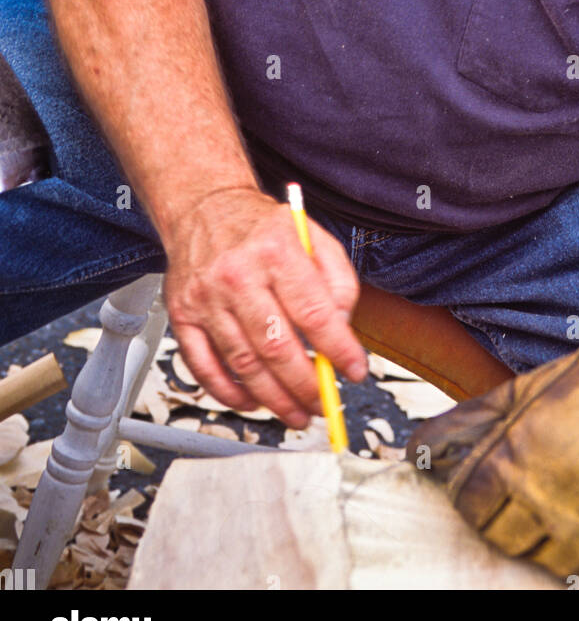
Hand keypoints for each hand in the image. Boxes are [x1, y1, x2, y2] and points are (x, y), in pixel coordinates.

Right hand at [163, 185, 367, 426]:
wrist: (204, 208)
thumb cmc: (261, 227)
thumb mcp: (312, 236)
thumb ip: (337, 279)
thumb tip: (343, 328)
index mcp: (276, 251)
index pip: (314, 313)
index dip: (339, 350)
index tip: (354, 370)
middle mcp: (238, 275)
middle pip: (277, 347)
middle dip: (307, 386)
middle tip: (324, 403)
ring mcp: (206, 298)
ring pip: (244, 363)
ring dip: (274, 398)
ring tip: (296, 412)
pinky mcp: (182, 315)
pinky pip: (203, 367)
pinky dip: (229, 393)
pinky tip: (252, 401)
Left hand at [406, 293, 578, 582]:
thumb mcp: (525, 391)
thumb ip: (470, 420)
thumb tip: (421, 445)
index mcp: (513, 460)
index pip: (468, 505)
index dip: (474, 494)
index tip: (488, 484)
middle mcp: (544, 503)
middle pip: (499, 536)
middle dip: (504, 514)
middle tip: (525, 491)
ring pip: (539, 558)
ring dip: (542, 534)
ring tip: (561, 500)